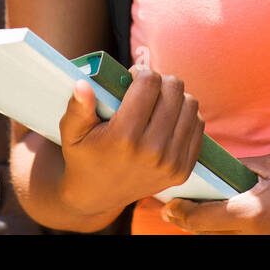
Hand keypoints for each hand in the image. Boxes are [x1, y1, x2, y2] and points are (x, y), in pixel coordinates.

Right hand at [57, 66, 205, 217]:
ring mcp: (171, 162)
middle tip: (146, 88)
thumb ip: (78, 107)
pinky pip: (198, 126)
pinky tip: (168, 118)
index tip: (133, 77)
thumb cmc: (84, 156)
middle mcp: (151, 151)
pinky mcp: (183, 170)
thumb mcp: (72, 132)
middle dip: (160, 81)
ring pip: (190, 105)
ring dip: (175, 97)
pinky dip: (185, 116)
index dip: (141, 72)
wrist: (98, 196)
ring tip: (158, 102)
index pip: (149, 83)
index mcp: (124, 137)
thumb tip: (83, 84)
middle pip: (173, 90)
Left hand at [159, 153, 269, 233]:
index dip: (180, 213)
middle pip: (210, 231)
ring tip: (200, 202)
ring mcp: (268, 241)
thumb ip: (244, 167)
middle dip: (191, 219)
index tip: (166, 205)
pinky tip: (232, 206)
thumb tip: (221, 165)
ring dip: (211, 221)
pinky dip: (232, 222)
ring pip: (228, 234)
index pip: (203, 219)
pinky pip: (246, 233)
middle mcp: (255, 235)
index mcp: (250, 214)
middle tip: (175, 205)